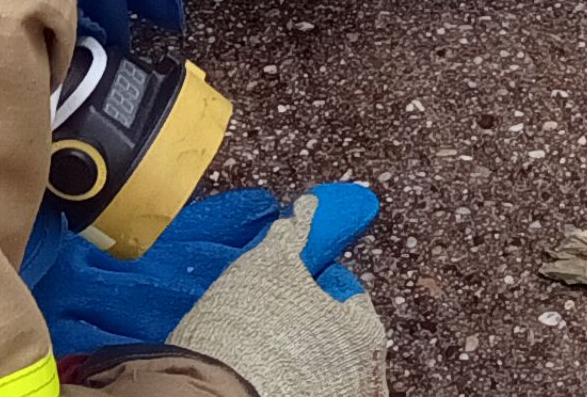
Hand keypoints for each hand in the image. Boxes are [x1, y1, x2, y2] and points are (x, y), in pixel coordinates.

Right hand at [168, 194, 388, 396]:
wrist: (221, 392)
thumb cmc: (254, 326)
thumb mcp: (271, 262)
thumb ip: (294, 233)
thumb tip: (307, 208)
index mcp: (366, 332)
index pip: (347, 288)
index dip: (315, 273)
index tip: (290, 271)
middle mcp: (363, 374)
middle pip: (335, 326)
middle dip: (307, 310)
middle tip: (275, 301)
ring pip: (318, 357)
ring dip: (296, 341)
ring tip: (260, 331)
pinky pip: (303, 380)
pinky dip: (287, 369)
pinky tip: (258, 358)